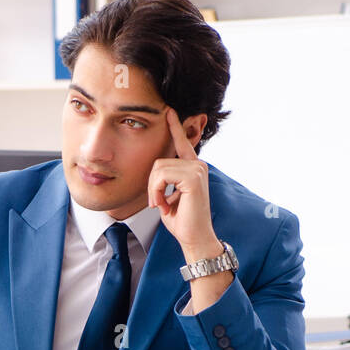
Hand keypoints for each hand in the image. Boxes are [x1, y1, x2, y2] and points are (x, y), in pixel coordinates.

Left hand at [147, 107, 218, 257]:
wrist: (195, 238)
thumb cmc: (182, 221)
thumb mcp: (169, 197)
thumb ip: (164, 181)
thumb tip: (155, 173)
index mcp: (193, 168)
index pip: (182, 143)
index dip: (175, 127)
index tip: (168, 112)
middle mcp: (197, 165)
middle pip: (159, 161)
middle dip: (152, 184)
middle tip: (156, 203)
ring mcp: (197, 169)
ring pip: (158, 169)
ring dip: (153, 190)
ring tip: (161, 205)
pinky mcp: (193, 177)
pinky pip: (161, 176)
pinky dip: (156, 192)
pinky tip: (163, 205)